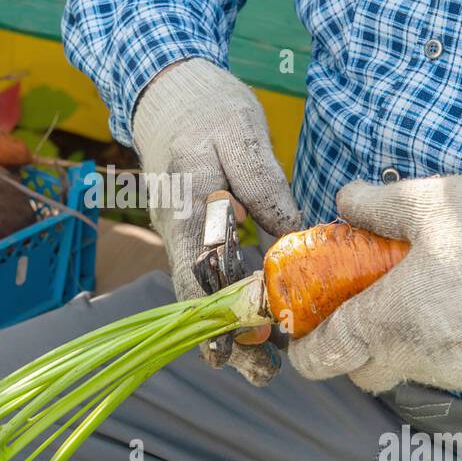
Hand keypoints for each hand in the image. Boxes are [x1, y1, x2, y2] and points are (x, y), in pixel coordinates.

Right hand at [132, 58, 303, 383]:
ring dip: (231, 327)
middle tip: (264, 371)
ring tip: (265, 364)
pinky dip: (231, 303)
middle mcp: (175, 227)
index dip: (218, 310)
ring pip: (203, 291)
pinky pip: (209, 275)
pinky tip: (259, 324)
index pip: (195, 269)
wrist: (169, 89)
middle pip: (197, 293)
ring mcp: (180, 232)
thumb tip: (292, 235)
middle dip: (227, 335)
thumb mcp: (241, 134)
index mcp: (185, 204)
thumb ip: (262, 184)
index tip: (246, 338)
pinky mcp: (192, 232)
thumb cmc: (208, 107)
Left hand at [288, 175, 461, 398]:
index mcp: (390, 321)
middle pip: (366, 372)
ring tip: (434, 293)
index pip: (325, 358)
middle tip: (368, 303)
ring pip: (416, 369)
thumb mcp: (434, 202)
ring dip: (410, 342)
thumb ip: (379, 206)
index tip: (303, 334)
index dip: (306, 350)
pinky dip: (456, 345)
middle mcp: (421, 360)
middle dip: (356, 347)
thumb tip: (344, 201)